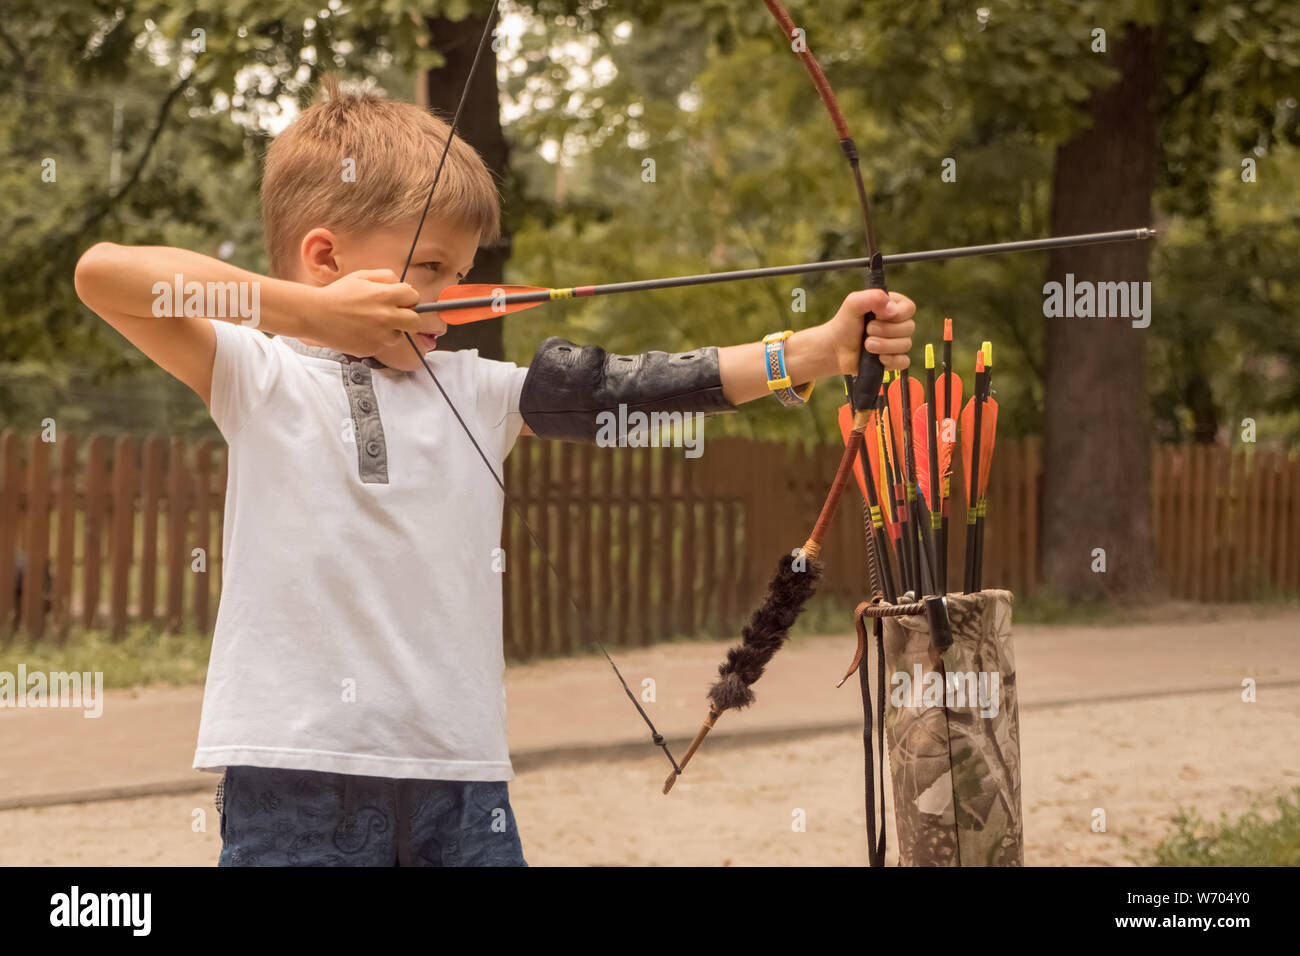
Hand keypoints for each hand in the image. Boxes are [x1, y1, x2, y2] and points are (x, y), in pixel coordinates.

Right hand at [298, 269, 441, 355]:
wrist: (315, 315)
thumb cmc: (338, 294)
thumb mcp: (361, 276)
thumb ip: (385, 277)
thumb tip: (401, 284)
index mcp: (386, 296)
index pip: (413, 296)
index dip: (407, 297)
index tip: (401, 299)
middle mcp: (386, 317)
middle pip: (416, 321)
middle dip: (409, 317)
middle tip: (397, 314)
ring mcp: (380, 335)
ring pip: (399, 335)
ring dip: (391, 329)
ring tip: (370, 322)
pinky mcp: (372, 349)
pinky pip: (383, 344)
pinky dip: (376, 339)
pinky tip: (361, 331)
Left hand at [826, 289, 914, 373]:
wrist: (835, 348)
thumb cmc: (845, 324)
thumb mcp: (853, 303)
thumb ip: (871, 297)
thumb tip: (892, 309)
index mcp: (893, 307)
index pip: (909, 308)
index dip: (896, 314)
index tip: (877, 315)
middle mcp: (898, 324)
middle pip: (909, 327)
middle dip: (886, 330)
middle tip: (867, 330)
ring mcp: (897, 342)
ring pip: (906, 344)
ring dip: (884, 345)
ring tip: (867, 344)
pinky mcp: (894, 359)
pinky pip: (904, 362)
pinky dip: (891, 360)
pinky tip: (878, 358)